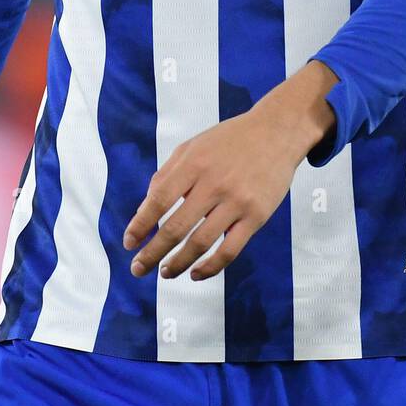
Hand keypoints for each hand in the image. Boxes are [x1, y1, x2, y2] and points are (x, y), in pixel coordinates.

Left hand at [123, 60, 337, 281]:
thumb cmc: (230, 140)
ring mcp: (237, 201)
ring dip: (178, 263)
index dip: (140, 225)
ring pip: (200, 243)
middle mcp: (213, 183)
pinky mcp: (257, 216)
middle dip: (152, 252)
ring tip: (165, 273)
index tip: (129, 243)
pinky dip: (210, 267)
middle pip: (176, 227)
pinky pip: (229, 250)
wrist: (277, 132)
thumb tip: (145, 208)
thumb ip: (167, 174)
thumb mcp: (193, 146)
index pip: (158, 200)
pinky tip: (195, 273)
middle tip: (138, 269)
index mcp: (193, 163)